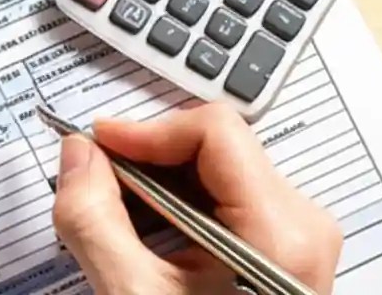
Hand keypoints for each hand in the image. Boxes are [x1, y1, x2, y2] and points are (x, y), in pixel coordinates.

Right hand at [52, 104, 342, 294]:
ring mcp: (298, 239)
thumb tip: (78, 157)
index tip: (98, 144)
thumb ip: (93, 218)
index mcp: (280, 232)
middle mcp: (303, 227)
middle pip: (217, 146)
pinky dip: (180, 205)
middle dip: (147, 159)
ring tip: (118, 214)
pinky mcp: (285, 251)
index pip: (213, 131)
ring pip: (219, 170)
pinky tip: (148, 234)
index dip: (146, 130)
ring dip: (160, 182)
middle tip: (96, 179)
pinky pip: (228, 199)